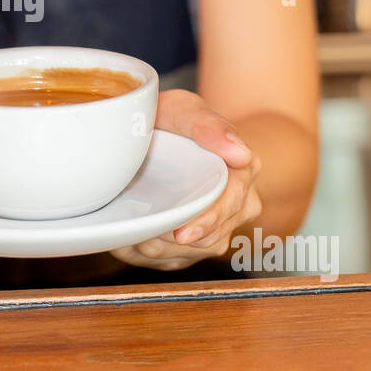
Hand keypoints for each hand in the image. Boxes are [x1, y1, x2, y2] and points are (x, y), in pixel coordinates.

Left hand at [109, 89, 260, 270]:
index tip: (182, 233)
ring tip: (128, 234)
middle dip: (172, 240)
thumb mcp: (185, 110)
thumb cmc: (176, 122)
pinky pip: (173, 260)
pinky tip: (128, 240)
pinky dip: (147, 255)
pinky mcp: (195, 244)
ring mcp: (217, 227)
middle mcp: (238, 204)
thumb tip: (240, 153)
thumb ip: (208, 125)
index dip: (207, 221)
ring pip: (190, 254)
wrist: (168, 136)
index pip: (230, 204)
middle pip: (209, 238)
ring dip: (156, 249)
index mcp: (243, 171)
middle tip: (138, 235)